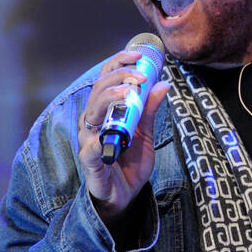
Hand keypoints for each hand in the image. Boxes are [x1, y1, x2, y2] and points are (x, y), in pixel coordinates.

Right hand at [78, 49, 169, 219]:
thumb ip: (149, 110)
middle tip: (139, 76)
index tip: (137, 56)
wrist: (125, 195)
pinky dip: (96, 142)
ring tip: (128, 92)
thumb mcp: (145, 133)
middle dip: (118, 78)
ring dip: (109, 99)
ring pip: (92, 113)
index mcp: (106, 111)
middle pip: (98, 91)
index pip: (106, 79)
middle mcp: (94, 122)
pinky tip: (104, 136)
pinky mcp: (91, 162)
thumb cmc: (130, 162)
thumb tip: (162, 84)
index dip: (119, 64)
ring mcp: (89, 141)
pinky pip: (89, 150)